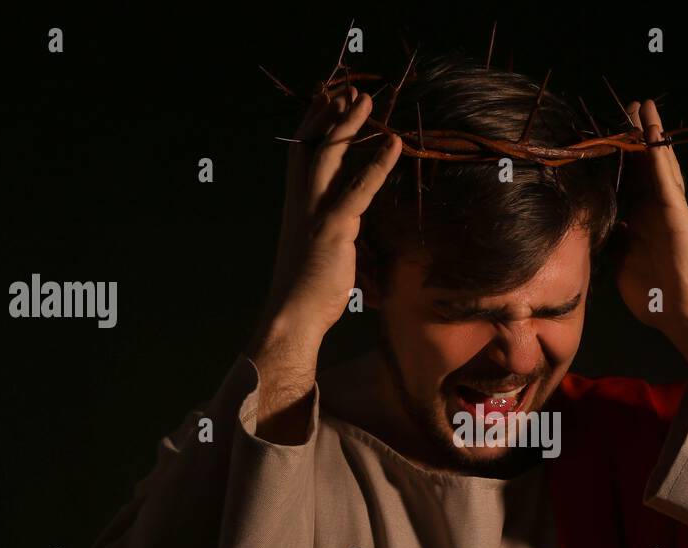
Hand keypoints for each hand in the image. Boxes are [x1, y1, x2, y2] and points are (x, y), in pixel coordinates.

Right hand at [252, 85, 402, 351]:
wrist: (293, 316)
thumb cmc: (306, 291)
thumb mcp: (319, 251)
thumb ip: (331, 229)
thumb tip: (346, 224)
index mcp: (296, 205)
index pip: (302, 154)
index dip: (314, 124)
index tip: (327, 100)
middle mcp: (301, 201)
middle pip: (311, 144)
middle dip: (328, 114)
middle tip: (346, 90)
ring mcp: (315, 212)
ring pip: (329, 156)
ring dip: (349, 126)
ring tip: (367, 102)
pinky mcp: (334, 227)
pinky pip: (358, 188)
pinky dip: (377, 163)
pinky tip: (394, 144)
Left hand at [611, 99, 687, 379]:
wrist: (684, 316)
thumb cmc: (658, 297)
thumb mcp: (623, 264)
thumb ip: (613, 244)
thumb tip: (596, 233)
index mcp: (641, 222)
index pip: (625, 184)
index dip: (614, 161)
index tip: (601, 140)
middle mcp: (655, 210)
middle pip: (641, 166)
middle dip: (631, 138)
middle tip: (622, 109)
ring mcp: (667, 209)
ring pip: (656, 163)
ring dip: (647, 134)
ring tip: (640, 106)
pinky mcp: (676, 212)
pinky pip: (664, 175)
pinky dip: (657, 150)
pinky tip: (650, 127)